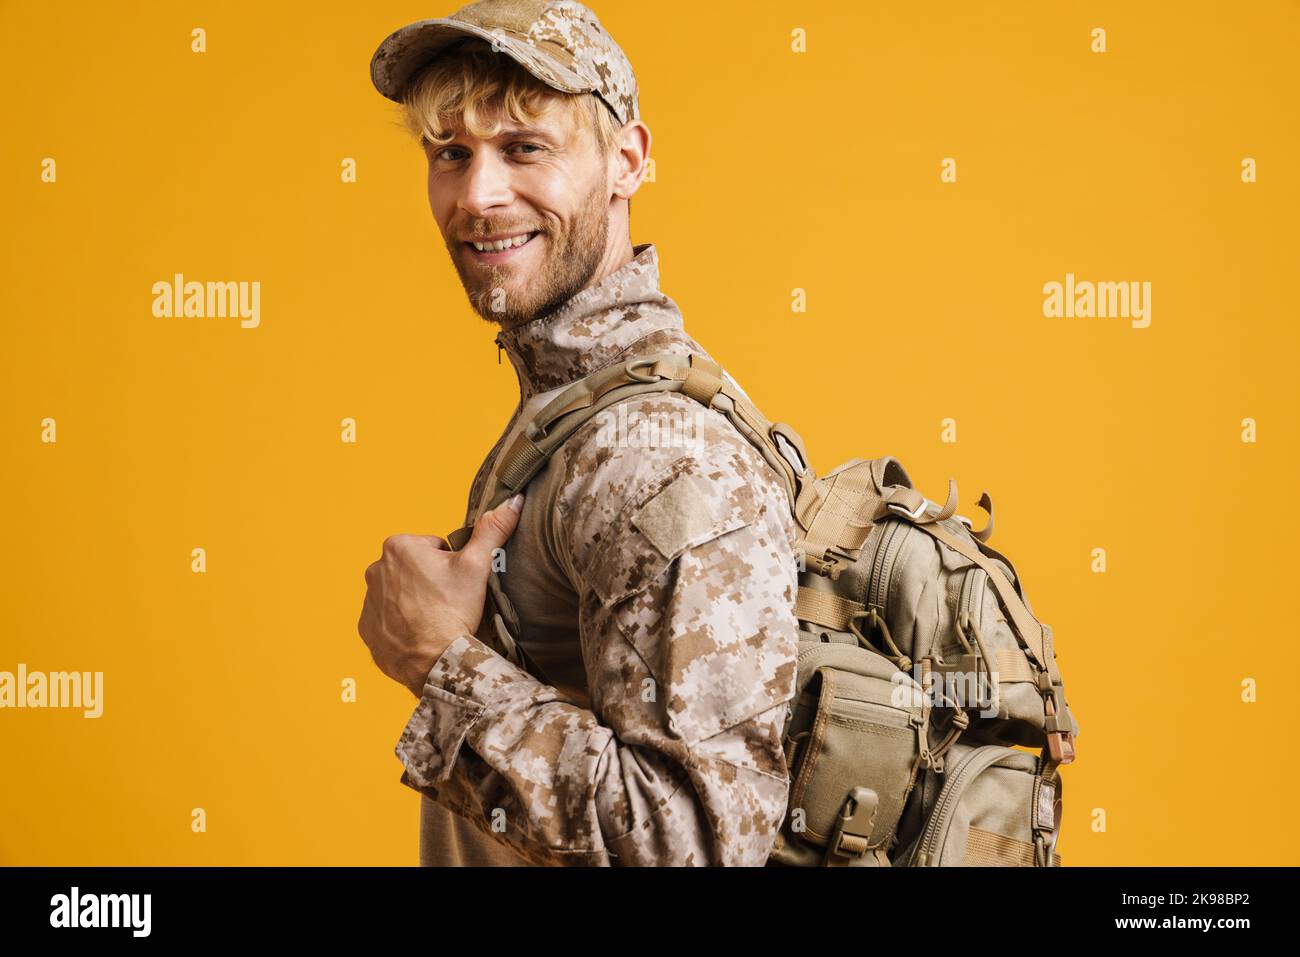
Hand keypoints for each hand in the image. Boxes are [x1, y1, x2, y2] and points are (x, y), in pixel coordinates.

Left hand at [358, 493, 523, 695]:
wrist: (435, 661)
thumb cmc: (454, 610)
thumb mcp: (477, 566)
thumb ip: (493, 530)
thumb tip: (513, 500)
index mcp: (399, 547)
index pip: (432, 548)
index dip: (450, 565)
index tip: (455, 584)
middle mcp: (375, 569)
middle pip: (414, 569)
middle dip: (430, 581)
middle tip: (448, 601)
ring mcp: (368, 601)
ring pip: (400, 593)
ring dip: (414, 602)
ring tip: (434, 619)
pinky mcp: (366, 628)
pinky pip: (386, 619)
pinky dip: (401, 624)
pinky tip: (419, 633)